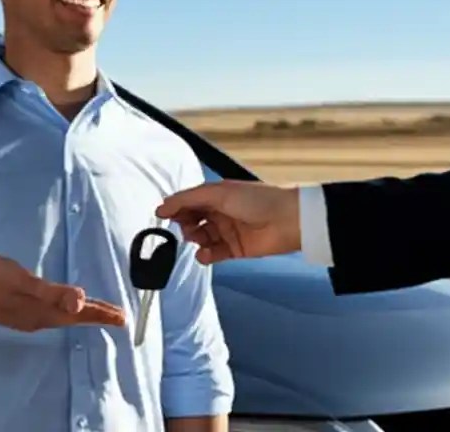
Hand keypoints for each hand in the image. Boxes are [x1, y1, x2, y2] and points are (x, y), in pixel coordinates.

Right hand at [0, 253, 126, 331]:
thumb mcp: (23, 280)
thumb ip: (52, 292)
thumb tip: (80, 303)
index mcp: (41, 312)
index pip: (79, 315)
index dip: (101, 314)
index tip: (122, 317)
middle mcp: (36, 319)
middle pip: (73, 318)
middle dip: (96, 315)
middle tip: (118, 316)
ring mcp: (24, 317)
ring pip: (61, 317)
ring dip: (81, 314)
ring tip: (97, 311)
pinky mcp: (15, 311)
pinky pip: (49, 314)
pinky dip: (64, 311)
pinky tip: (63, 307)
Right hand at [155, 180, 300, 262]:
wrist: (287, 220)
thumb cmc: (257, 200)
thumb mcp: (219, 192)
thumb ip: (189, 199)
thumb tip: (163, 206)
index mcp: (217, 194)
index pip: (189, 201)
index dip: (175, 208)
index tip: (162, 216)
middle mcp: (221, 212)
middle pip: (192, 220)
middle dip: (185, 225)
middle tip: (186, 227)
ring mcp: (228, 231)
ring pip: (201, 238)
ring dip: (196, 240)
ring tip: (198, 239)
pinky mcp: (235, 249)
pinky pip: (213, 253)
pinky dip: (206, 255)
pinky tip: (205, 254)